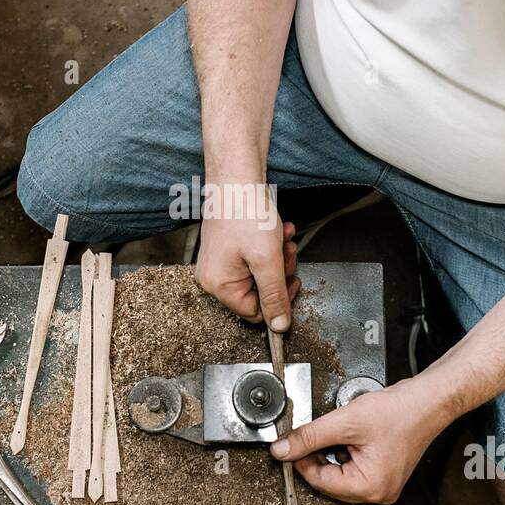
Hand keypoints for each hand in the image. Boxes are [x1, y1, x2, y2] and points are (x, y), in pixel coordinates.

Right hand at [195, 215, 299, 329]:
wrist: (236, 178)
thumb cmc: (245, 212)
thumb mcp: (267, 260)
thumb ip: (274, 296)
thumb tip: (279, 326)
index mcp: (219, 285)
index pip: (255, 313)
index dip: (279, 298)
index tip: (291, 279)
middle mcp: (213, 278)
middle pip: (258, 293)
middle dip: (279, 272)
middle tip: (286, 251)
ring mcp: (219, 263)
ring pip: (259, 275)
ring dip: (277, 257)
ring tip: (281, 237)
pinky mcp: (226, 250)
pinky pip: (253, 259)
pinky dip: (269, 247)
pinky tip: (276, 230)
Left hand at [270, 381, 443, 504]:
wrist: (428, 400)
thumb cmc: (400, 412)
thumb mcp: (345, 422)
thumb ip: (309, 437)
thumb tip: (282, 450)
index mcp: (370, 487)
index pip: (320, 481)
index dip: (301, 460)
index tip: (291, 444)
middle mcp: (379, 492)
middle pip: (329, 481)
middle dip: (318, 457)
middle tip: (314, 434)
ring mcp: (383, 484)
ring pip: (340, 474)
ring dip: (331, 454)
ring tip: (341, 431)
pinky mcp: (385, 472)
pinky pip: (354, 468)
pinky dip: (345, 452)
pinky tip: (352, 435)